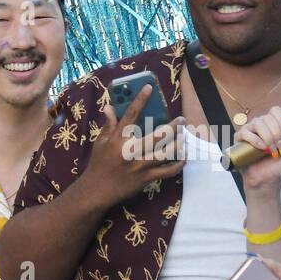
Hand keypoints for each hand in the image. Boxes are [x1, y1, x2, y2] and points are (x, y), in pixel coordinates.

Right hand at [80, 85, 184, 207]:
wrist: (95, 192)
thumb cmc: (97, 165)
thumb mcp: (99, 144)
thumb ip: (108, 125)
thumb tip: (109, 107)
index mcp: (117, 140)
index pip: (130, 115)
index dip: (140, 100)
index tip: (149, 87)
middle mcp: (130, 151)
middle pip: (157, 136)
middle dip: (173, 127)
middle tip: (181, 120)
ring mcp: (140, 166)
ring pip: (166, 153)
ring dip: (179, 144)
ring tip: (185, 137)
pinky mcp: (146, 179)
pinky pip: (167, 171)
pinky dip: (177, 165)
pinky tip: (183, 158)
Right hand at [236, 106, 280, 192]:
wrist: (267, 179)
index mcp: (274, 124)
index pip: (276, 111)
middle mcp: (261, 124)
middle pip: (268, 117)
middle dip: (277, 134)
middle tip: (280, 148)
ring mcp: (249, 130)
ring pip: (258, 123)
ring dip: (268, 138)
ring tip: (271, 151)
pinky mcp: (239, 139)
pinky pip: (245, 132)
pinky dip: (254, 140)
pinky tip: (261, 148)